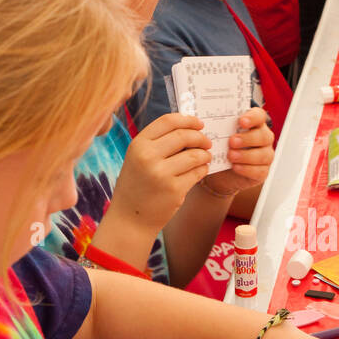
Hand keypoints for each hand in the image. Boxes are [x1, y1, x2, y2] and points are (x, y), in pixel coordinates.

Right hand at [111, 114, 211, 234]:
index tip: (199, 124)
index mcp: (138, 144)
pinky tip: (201, 170)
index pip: (168, 121)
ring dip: (205, 155)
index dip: (188, 120)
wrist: (131, 218)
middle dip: (200, 137)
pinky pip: (198, 172)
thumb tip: (190, 128)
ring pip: (195, 155)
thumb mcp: (138, 158)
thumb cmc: (137, 185)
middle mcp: (148, 156)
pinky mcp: (174, 190)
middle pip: (184, 136)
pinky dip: (204, 169)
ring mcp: (161, 174)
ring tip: (205, 157)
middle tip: (207, 142)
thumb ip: (158, 142)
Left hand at [201, 107, 274, 196]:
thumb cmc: (220, 150)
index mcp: (253, 124)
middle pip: (264, 136)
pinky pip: (260, 170)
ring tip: (231, 156)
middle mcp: (262, 139)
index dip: (252, 117)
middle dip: (247, 138)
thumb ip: (213, 126)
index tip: (241, 121)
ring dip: (246, 155)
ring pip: (264, 154)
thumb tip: (197, 116)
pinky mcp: (262, 171)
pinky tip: (235, 167)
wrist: (219, 175)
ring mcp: (265, 155)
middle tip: (232, 141)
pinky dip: (247, 169)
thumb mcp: (215, 136)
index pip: (259, 116)